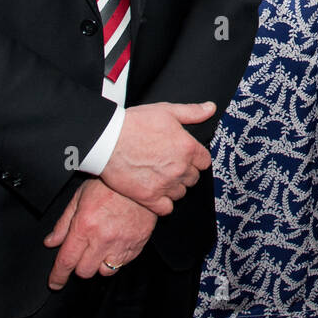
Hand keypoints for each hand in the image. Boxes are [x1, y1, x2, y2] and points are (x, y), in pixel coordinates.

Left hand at [44, 178, 156, 289]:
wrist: (140, 179)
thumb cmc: (110, 184)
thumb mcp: (80, 197)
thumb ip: (63, 223)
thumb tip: (51, 242)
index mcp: (85, 225)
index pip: (66, 261)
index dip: (58, 277)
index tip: (55, 283)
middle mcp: (103, 238)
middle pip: (84, 271)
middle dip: (79, 265)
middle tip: (82, 252)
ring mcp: (122, 243)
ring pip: (104, 271)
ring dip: (99, 264)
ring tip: (101, 248)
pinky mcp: (137, 245)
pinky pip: (123, 264)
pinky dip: (117, 258)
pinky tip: (116, 243)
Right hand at [100, 101, 215, 215]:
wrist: (106, 139)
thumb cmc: (134, 124)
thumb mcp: (166, 111)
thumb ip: (192, 112)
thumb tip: (210, 109)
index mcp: (187, 148)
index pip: (205, 161)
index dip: (195, 158)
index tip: (185, 156)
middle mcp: (180, 168)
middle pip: (193, 178)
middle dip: (185, 172)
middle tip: (169, 164)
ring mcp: (165, 185)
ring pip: (180, 192)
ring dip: (174, 186)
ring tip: (160, 176)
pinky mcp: (149, 197)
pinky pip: (166, 208)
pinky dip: (163, 203)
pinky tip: (155, 192)